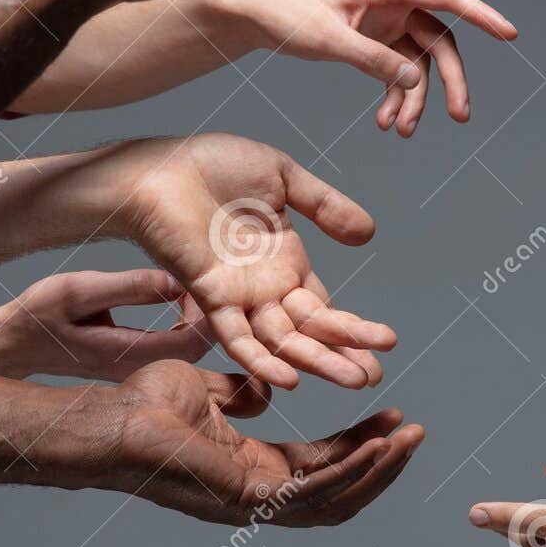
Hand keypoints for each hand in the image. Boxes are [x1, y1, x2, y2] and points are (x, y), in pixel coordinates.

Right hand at [0, 268, 214, 381]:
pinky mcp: (135, 364)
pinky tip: (178, 298)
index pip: (195, 342)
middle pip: (202, 349)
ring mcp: (138, 371)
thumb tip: (176, 281)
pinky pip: (176, 350)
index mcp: (129, 354)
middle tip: (200, 276)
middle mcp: (140, 370)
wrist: (10, 345)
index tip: (191, 280)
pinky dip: (186, 324)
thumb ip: (130, 287)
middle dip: (212, 313)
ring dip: (201, 318)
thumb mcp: (78, 290)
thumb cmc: (37, 314)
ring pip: (192, 352)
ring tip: (192, 283)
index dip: (207, 310)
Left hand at [109, 133, 395, 389]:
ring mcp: (239, 295)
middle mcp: (265, 286)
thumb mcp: (283, 178)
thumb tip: (369, 234)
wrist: (159, 166)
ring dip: (318, 362)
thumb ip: (324, 205)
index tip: (386, 344)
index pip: (324, 307)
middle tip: (375, 377)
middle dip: (344, 353)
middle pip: (310, 331)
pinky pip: (238, 336)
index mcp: (286, 261)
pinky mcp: (210, 296)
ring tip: (354, 380)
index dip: (353, 328)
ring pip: (283, 340)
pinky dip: (262, 359)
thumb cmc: (210, 165)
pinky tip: (290, 379)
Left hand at [112, 360, 423, 526]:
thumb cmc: (146, 405)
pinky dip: (351, 473)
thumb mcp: (208, 392)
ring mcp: (254, 503)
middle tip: (415, 434)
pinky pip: (313, 493)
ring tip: (409, 440)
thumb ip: (240, 394)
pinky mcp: (248, 498)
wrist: (115, 420)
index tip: (391, 417)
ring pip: (335, 500)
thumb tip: (262, 388)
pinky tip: (378, 447)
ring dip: (377, 472)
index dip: (360, 444)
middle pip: (339, 490)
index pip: (322, 465)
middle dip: (381, 464)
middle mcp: (259, 495)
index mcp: (253, 471)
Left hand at [226, 0, 516, 134]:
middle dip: (450, 81)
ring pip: (418, 63)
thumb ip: (371, 58)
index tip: (509, 34)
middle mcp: (394, 1)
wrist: (255, 14)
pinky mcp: (374, 39)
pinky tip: (383, 121)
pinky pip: (397, 71)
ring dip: (414, 98)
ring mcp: (386, 21)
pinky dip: (394, 96)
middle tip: (460, 117)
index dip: (481, 14)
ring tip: (399, 131)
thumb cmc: (286, 12)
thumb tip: (414, 79)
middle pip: (439, 40)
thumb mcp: (327, 39)